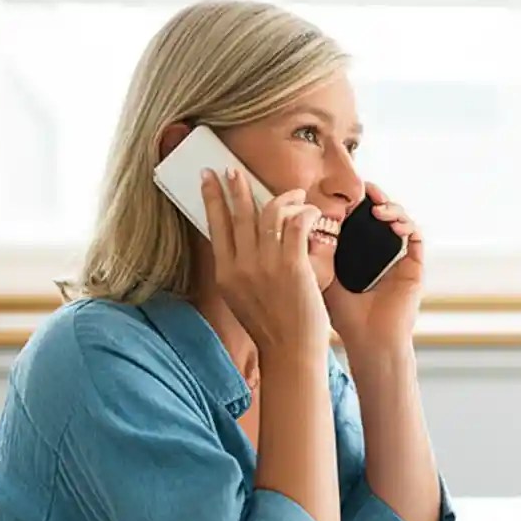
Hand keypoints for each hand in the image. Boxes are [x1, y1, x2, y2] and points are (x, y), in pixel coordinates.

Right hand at [200, 167, 329, 354]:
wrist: (290, 352)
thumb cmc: (273, 328)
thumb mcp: (242, 299)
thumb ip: (240, 270)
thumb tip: (242, 242)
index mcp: (225, 274)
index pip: (214, 226)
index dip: (211, 198)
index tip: (208, 178)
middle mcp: (240, 267)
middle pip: (236, 214)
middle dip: (234, 186)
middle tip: (233, 168)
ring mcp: (264, 265)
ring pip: (268, 214)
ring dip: (282, 198)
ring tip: (294, 193)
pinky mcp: (291, 266)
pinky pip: (296, 224)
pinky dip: (304, 212)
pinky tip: (312, 212)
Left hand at [324, 182, 423, 350]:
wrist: (368, 341)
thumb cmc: (343, 317)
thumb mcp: (322, 277)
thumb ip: (313, 252)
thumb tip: (298, 221)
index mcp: (359, 254)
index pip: (360, 219)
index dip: (355, 203)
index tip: (343, 193)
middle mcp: (381, 254)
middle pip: (382, 214)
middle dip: (375, 198)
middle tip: (365, 190)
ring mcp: (399, 260)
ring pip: (401, 221)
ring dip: (392, 208)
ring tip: (378, 208)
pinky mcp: (414, 268)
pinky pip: (416, 238)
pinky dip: (408, 225)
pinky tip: (393, 225)